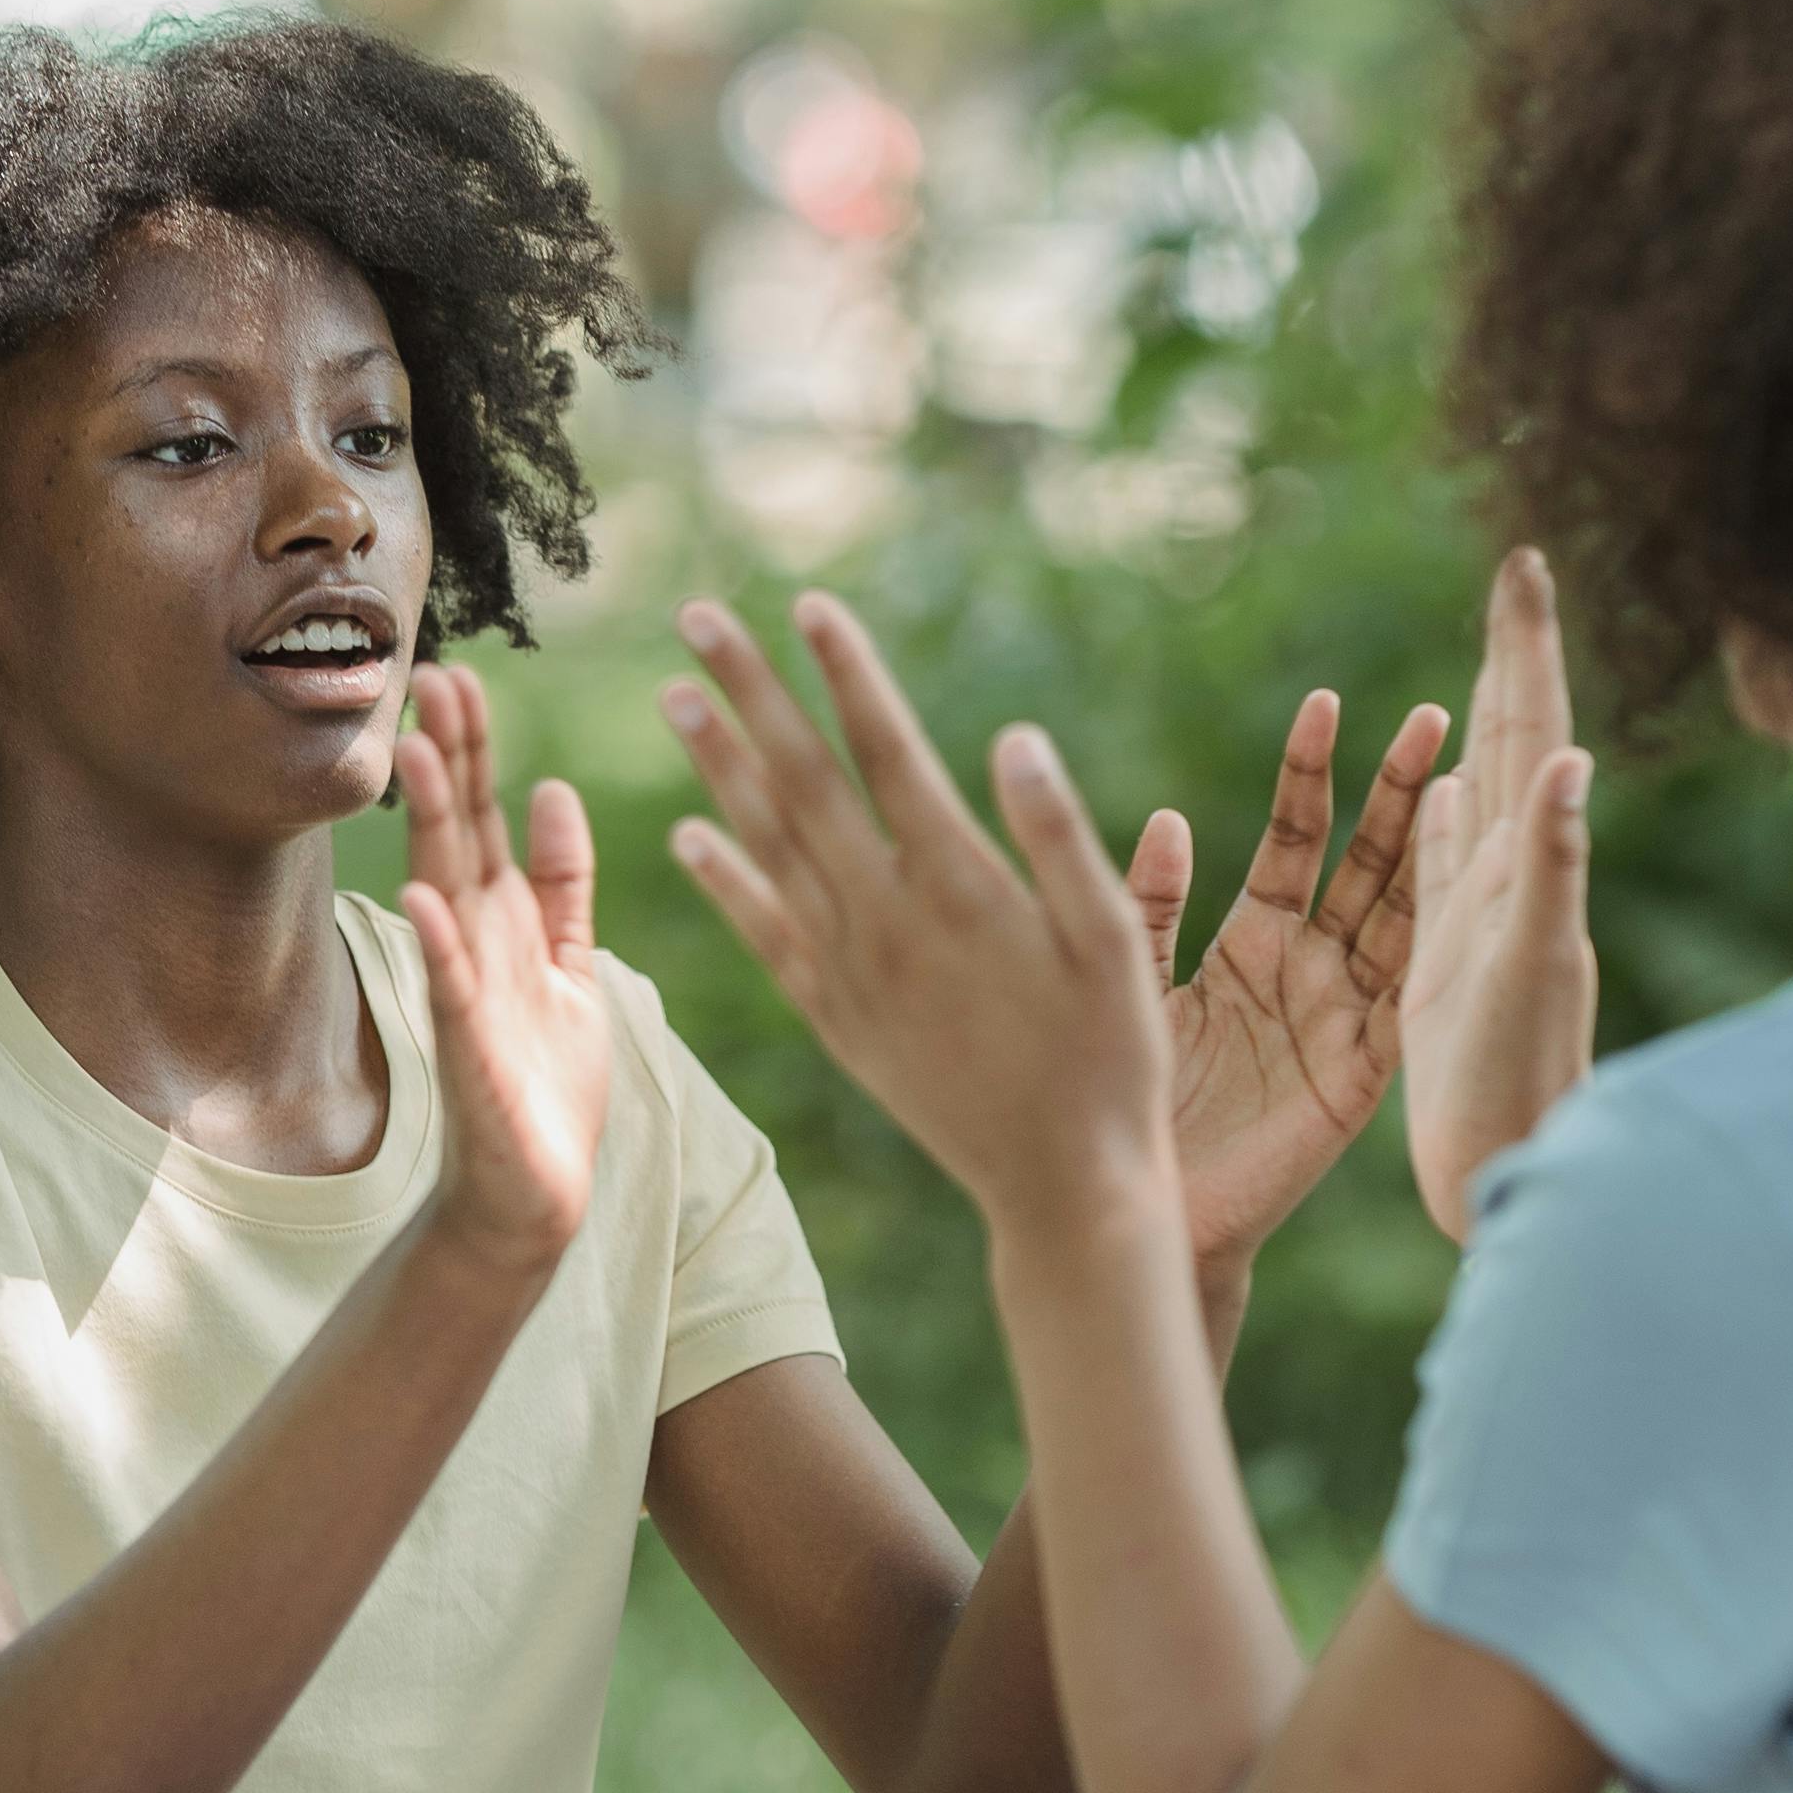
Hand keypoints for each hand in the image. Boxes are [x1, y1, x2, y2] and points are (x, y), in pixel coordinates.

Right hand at [398, 663, 612, 1282]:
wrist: (533, 1195)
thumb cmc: (545, 1084)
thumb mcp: (570, 965)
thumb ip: (564, 885)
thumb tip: (556, 790)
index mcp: (503, 921)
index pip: (480, 816)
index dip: (473, 748)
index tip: (462, 676)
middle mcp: (475, 945)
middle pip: (456, 833)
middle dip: (447, 757)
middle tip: (433, 675)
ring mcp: (468, 995)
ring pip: (445, 893)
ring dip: (430, 826)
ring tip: (417, 754)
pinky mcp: (472, 1053)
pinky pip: (455, 991)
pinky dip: (442, 947)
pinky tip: (425, 899)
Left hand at [662, 594, 1174, 1249]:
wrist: (1064, 1190)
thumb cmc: (1113, 1059)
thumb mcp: (1116, 941)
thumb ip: (1058, 837)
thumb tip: (1013, 736)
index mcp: (960, 886)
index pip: (886, 752)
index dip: (846, 673)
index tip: (808, 602)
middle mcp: (889, 920)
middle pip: (804, 781)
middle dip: (751, 692)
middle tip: (699, 616)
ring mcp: (853, 972)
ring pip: (770, 847)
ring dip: (720, 766)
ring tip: (676, 695)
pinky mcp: (839, 1022)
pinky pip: (767, 937)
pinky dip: (724, 883)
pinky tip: (687, 837)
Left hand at [1130, 686, 1450, 1278]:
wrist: (1149, 1207)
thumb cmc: (1130, 1100)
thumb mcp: (1129, 982)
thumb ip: (1148, 907)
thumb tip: (1172, 819)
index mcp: (1254, 941)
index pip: (1293, 839)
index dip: (1309, 774)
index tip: (1323, 703)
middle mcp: (1309, 969)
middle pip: (1365, 862)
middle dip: (1397, 790)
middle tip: (1430, 714)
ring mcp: (1342, 1017)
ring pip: (1397, 916)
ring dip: (1427, 851)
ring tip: (1459, 775)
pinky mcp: (1360, 1075)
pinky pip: (1402, 1004)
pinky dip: (1431, 950)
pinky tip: (1458, 896)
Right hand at [1398, 549, 1597, 1239]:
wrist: (1509, 1177)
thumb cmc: (1517, 1088)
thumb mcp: (1530, 971)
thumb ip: (1550, 867)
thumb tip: (1569, 759)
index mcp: (1529, 867)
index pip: (1531, 729)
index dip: (1526, 644)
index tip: (1523, 559)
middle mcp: (1514, 880)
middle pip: (1513, 740)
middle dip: (1512, 653)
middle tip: (1516, 571)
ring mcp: (1484, 916)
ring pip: (1481, 793)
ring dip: (1479, 722)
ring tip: (1480, 658)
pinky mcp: (1452, 958)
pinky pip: (1445, 860)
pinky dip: (1444, 810)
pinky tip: (1444, 788)